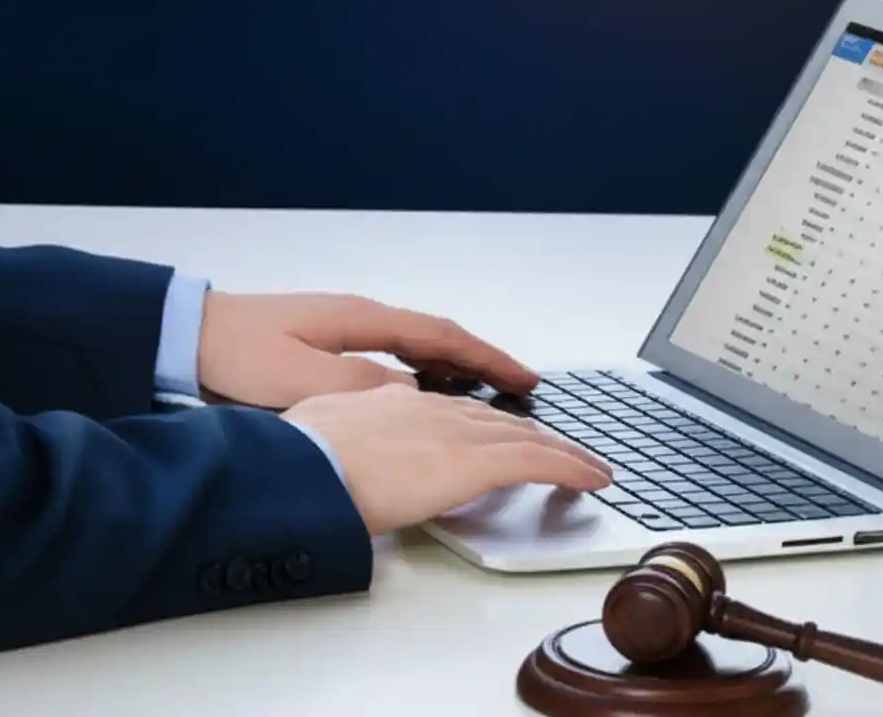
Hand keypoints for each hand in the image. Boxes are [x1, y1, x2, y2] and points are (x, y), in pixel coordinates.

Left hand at [197, 292, 537, 408]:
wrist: (183, 337)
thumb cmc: (234, 356)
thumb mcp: (302, 380)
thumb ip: (362, 386)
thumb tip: (415, 393)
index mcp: (362, 321)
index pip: (443, 339)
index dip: (488, 359)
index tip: (524, 377)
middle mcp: (361, 318)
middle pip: (439, 338)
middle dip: (483, 360)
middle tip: (521, 384)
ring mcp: (345, 328)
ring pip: (418, 347)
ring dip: (455, 366)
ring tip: (486, 392)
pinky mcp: (327, 345)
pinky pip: (393, 355)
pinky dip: (422, 370)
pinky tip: (425, 391)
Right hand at [282, 384, 612, 534]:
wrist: (290, 471)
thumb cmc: (291, 466)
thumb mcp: (319, 442)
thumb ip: (346, 446)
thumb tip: (346, 463)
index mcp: (392, 403)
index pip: (456, 413)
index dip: (489, 428)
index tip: (506, 439)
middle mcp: (430, 408)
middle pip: (500, 421)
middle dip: (537, 437)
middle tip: (565, 453)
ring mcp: (451, 431)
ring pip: (526, 437)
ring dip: (563, 453)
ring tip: (588, 468)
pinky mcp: (470, 460)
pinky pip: (537, 461)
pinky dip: (570, 468)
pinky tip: (592, 479)